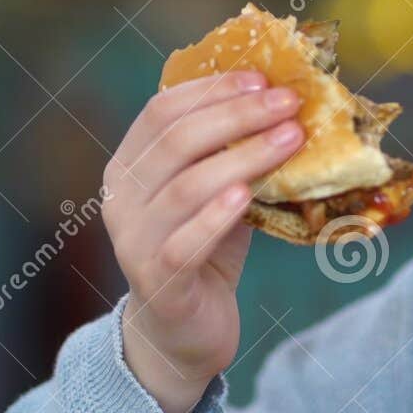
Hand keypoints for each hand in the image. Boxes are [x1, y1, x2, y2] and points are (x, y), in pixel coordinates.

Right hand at [101, 70, 302, 412]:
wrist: (182, 334)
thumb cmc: (204, 252)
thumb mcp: (217, 194)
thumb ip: (234, 156)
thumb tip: (287, 107)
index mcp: (129, 167)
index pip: (161, 111)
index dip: (211, 89)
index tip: (261, 77)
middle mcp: (122, 200)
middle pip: (176, 141)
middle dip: (238, 115)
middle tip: (289, 103)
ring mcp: (134, 242)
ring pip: (186, 188)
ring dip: (244, 158)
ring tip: (290, 139)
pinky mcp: (158, 283)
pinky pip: (184, 244)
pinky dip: (216, 218)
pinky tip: (247, 196)